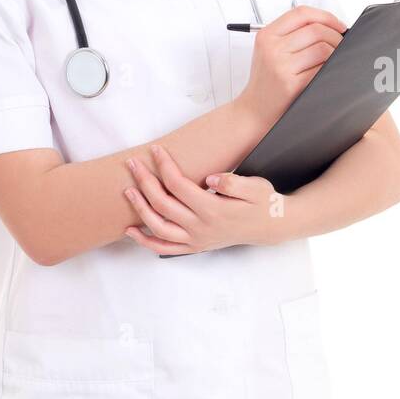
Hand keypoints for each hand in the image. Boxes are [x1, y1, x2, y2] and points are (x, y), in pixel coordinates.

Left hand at [122, 143, 290, 253]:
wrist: (271, 227)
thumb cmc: (263, 203)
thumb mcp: (256, 188)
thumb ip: (234, 184)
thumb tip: (212, 179)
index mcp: (214, 210)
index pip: (179, 185)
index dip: (164, 166)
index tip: (155, 150)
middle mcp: (201, 227)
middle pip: (163, 204)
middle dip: (145, 181)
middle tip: (133, 164)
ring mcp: (197, 239)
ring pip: (159, 227)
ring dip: (140, 209)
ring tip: (128, 191)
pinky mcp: (195, 246)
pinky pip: (164, 248)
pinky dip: (145, 241)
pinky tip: (131, 230)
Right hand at [238, 4, 346, 126]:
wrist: (253, 110)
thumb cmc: (266, 81)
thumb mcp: (269, 51)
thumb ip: (292, 35)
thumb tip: (330, 25)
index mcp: (267, 35)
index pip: (301, 13)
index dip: (325, 16)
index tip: (338, 25)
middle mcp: (272, 48)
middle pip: (316, 30)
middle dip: (336, 36)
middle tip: (341, 44)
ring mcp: (281, 66)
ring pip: (323, 48)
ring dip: (336, 53)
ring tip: (334, 59)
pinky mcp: (291, 84)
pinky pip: (322, 68)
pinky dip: (331, 68)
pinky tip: (328, 72)